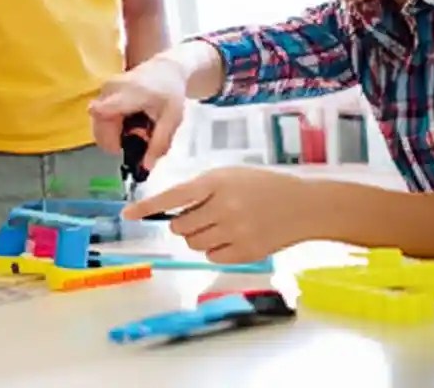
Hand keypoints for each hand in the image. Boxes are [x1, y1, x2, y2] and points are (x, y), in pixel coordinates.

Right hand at [88, 57, 187, 169]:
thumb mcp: (172, 120)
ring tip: (131, 131)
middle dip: (112, 139)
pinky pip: (99, 115)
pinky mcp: (102, 91)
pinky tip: (126, 124)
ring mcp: (104, 89)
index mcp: (131, 94)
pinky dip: (110, 125)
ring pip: (97, 121)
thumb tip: (146, 167)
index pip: (102, 111)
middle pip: (98, 122)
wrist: (166, 69)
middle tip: (130, 143)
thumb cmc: (170, 93)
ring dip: (111, 133)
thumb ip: (159, 144)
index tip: (119, 147)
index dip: (106, 135)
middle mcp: (111, 89)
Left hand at [121, 167, 315, 263]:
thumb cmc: (264, 186)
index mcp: (216, 183)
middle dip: (183, 223)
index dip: (147, 208)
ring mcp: (235, 232)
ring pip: (192, 243)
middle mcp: (223, 208)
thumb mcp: (230, 176)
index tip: (128, 215)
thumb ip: (201, 190)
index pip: (172, 197)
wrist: (305, 206)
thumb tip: (171, 211)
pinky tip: (233, 237)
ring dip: (198, 236)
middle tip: (202, 215)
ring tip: (220, 224)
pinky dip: (215, 249)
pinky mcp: (246, 253)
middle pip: (179, 226)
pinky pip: (211, 257)